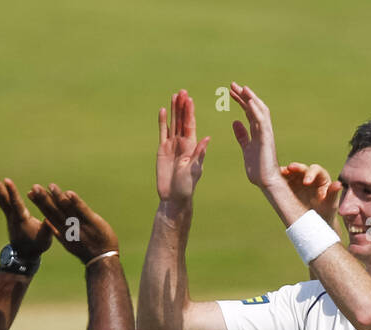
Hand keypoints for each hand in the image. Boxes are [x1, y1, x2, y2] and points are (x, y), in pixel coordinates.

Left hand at [0, 170, 52, 257]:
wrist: (25, 254)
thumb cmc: (37, 245)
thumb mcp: (45, 238)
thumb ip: (47, 227)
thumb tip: (51, 218)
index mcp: (22, 219)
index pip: (15, 203)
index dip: (11, 192)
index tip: (6, 180)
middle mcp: (12, 215)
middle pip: (2, 197)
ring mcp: (8, 214)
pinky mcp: (8, 213)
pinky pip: (0, 199)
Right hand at [28, 184, 118, 263]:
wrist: (102, 261)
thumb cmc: (87, 252)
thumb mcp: (69, 244)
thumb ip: (58, 232)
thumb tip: (47, 222)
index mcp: (62, 232)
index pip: (48, 214)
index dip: (39, 204)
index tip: (30, 194)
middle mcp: (69, 227)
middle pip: (54, 210)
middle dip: (44, 199)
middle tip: (34, 187)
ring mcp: (80, 224)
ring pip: (67, 208)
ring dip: (58, 197)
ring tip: (50, 186)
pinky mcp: (92, 222)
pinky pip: (83, 210)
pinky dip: (76, 202)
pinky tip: (69, 193)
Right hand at [157, 90, 209, 209]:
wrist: (174, 197)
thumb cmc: (187, 186)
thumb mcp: (195, 169)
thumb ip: (199, 154)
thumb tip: (207, 138)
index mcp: (192, 145)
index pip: (190, 125)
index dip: (190, 112)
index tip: (189, 99)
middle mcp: (183, 142)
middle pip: (182, 120)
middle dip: (182, 106)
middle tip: (182, 91)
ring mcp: (172, 145)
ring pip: (172, 123)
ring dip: (173, 110)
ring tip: (174, 95)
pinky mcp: (162, 150)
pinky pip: (162, 132)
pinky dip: (162, 122)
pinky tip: (162, 110)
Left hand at [229, 82, 283, 191]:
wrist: (267, 182)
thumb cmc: (258, 169)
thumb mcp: (246, 148)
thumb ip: (242, 135)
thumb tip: (235, 122)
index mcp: (257, 132)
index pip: (249, 112)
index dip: (241, 101)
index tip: (231, 92)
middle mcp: (263, 130)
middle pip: (254, 108)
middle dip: (244, 96)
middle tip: (232, 85)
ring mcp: (266, 134)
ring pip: (260, 111)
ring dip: (251, 99)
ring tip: (242, 88)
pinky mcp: (266, 139)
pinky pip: (262, 121)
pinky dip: (256, 110)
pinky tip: (249, 101)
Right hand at [280, 162, 341, 226]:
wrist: (316, 221)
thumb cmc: (326, 211)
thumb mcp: (330, 204)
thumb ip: (333, 193)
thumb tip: (338, 184)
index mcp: (321, 178)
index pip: (316, 170)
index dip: (311, 174)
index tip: (306, 183)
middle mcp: (309, 176)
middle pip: (303, 169)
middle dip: (297, 168)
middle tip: (291, 168)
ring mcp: (298, 181)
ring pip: (292, 172)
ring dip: (286, 171)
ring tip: (280, 172)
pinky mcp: (289, 186)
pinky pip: (283, 180)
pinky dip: (279, 178)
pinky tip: (273, 179)